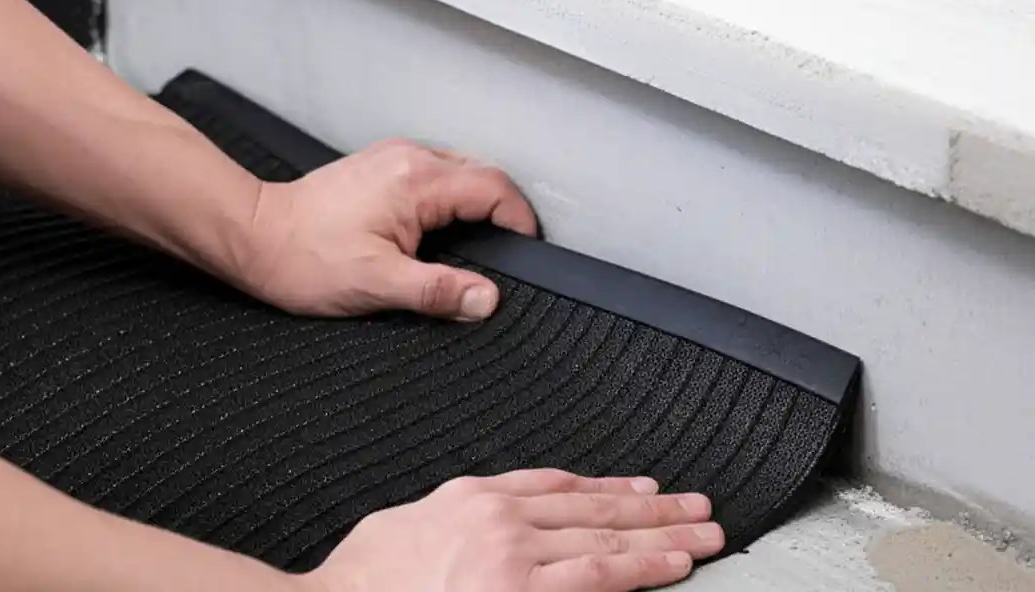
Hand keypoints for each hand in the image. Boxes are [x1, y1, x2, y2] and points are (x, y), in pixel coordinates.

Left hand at [242, 139, 537, 318]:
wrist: (252, 236)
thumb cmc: (303, 258)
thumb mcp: (377, 284)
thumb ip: (439, 292)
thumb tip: (487, 299)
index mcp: (417, 181)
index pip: (495, 189)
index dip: (520, 221)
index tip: (525, 253)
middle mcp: (409, 159)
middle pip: (483, 175)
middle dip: (503, 212)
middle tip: (508, 253)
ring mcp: (394, 159)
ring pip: (460, 172)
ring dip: (476, 205)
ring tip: (479, 245)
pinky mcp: (380, 168)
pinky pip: (434, 175)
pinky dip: (450, 200)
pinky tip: (441, 231)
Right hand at [300, 469, 723, 591]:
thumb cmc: (362, 578)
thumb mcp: (407, 523)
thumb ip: (454, 516)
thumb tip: (484, 519)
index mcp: (474, 497)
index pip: (559, 486)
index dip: (609, 489)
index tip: (644, 490)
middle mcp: (502, 519)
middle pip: (595, 509)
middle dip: (655, 511)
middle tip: (700, 510)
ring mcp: (515, 558)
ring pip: (606, 541)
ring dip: (662, 538)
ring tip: (704, 536)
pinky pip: (593, 581)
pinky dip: (636, 572)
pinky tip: (668, 568)